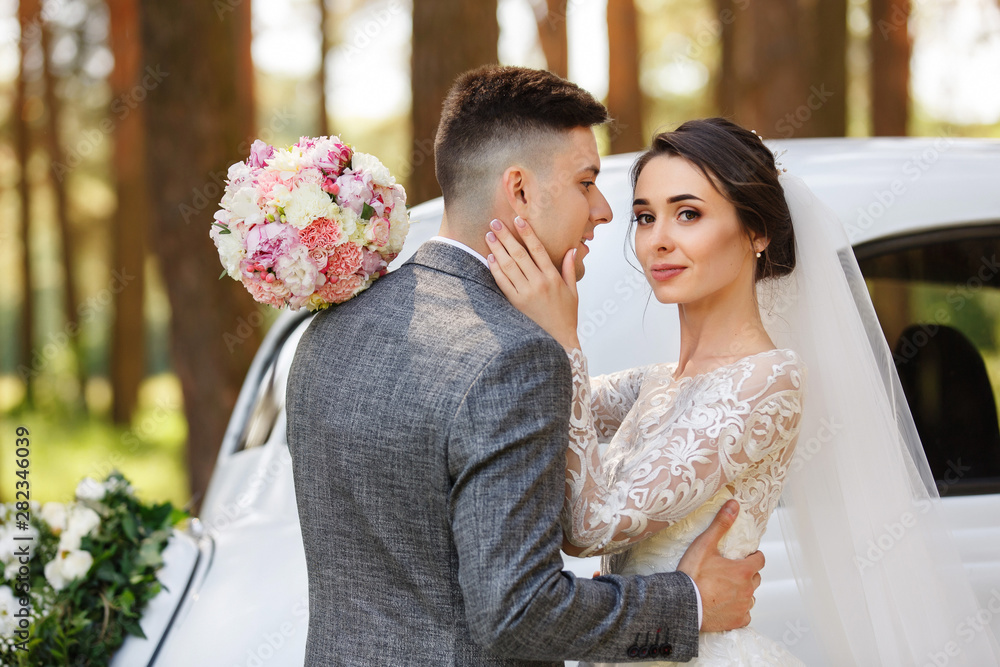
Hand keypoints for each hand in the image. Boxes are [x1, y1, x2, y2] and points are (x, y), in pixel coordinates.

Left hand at [485, 216, 580, 350]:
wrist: (558, 341)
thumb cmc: (566, 316)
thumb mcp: (573, 292)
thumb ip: (570, 269)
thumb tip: (572, 249)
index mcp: (553, 278)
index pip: (538, 249)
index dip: (527, 233)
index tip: (518, 220)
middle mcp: (539, 283)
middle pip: (519, 254)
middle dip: (506, 236)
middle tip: (495, 222)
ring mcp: (526, 293)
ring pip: (509, 266)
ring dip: (497, 249)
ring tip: (489, 236)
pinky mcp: (516, 304)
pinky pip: (503, 283)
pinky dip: (495, 269)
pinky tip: (490, 258)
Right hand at [676, 500, 763, 632]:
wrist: (683, 604)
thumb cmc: (693, 575)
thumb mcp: (705, 545)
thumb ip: (721, 524)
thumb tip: (734, 505)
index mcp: (744, 570)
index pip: (760, 559)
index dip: (753, 556)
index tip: (745, 556)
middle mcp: (748, 589)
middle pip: (756, 578)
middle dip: (747, 573)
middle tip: (731, 571)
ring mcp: (743, 606)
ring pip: (750, 596)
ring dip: (743, 591)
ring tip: (726, 588)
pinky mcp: (736, 621)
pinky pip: (745, 615)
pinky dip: (738, 610)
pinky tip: (726, 606)